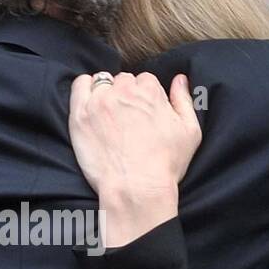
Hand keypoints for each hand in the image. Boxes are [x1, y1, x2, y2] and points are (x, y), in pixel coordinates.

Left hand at [69, 72, 201, 247]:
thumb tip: (180, 79)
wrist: (136, 189)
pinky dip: (84, 89)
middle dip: (125, 94)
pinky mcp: (80, 114)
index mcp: (150, 91)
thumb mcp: (190, 132)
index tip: (142, 114)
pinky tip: (90, 103)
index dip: (145, 97)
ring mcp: (99, 101)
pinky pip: (79, 86)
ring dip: (105, 92)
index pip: (145, 80)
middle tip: (125, 119)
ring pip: (101, 83)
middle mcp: (124, 90)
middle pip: (123, 81)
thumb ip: (184, 100)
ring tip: (107, 114)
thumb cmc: (166, 164)